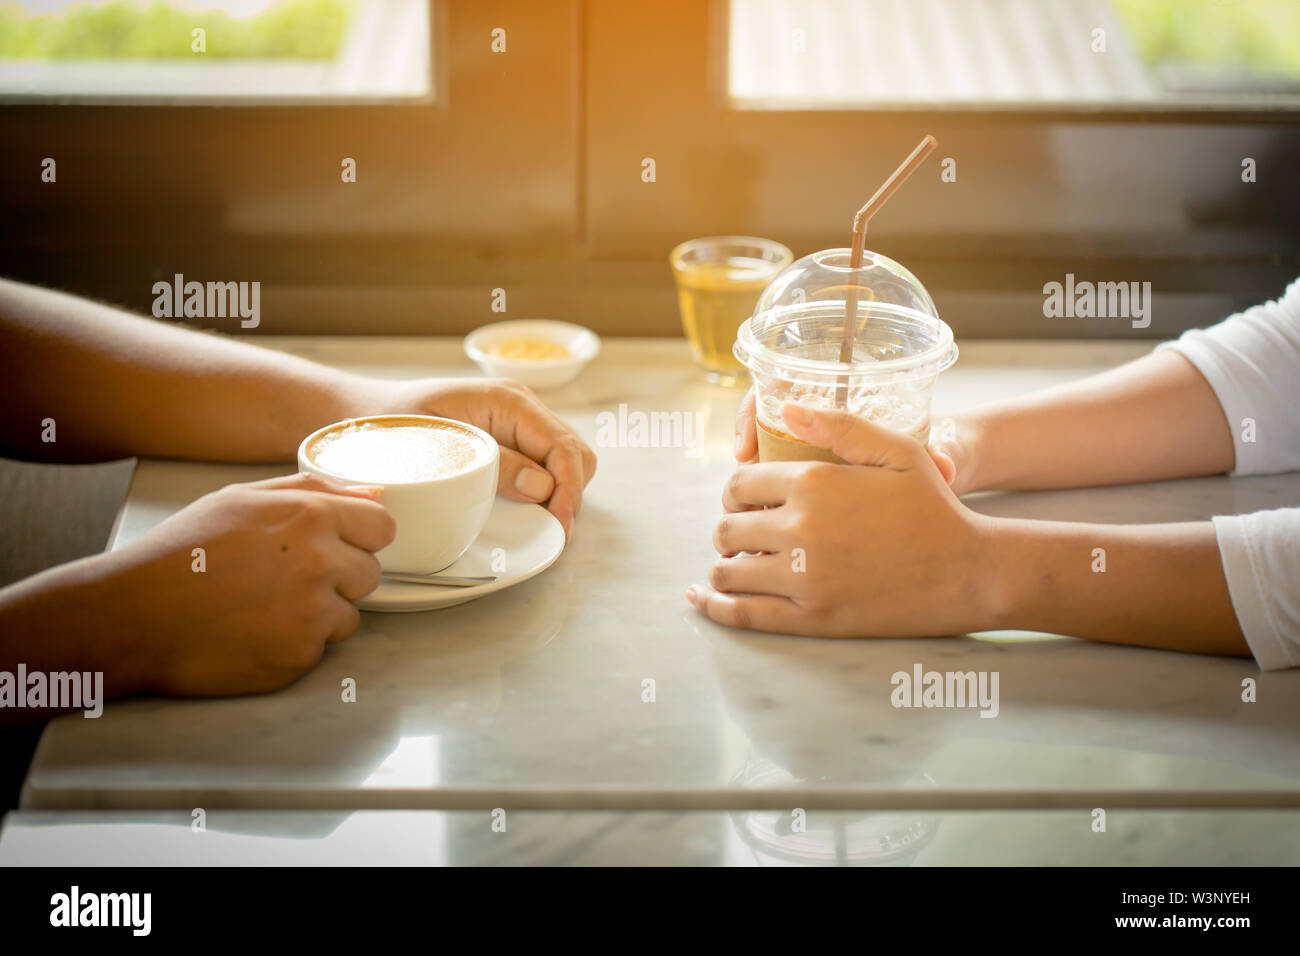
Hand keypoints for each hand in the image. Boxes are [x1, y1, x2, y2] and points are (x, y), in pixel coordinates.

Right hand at [104, 473, 395, 696]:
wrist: (135, 615)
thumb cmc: (183, 553)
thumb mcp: (241, 500)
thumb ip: (312, 490)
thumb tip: (372, 492)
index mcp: (309, 516)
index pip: (383, 527)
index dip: (363, 537)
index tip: (341, 546)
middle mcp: (320, 563)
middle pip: (371, 573)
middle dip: (341, 577)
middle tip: (288, 579)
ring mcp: (312, 614)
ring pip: (350, 615)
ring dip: (320, 614)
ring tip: (265, 607)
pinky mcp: (299, 656)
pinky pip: (321, 648)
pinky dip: (296, 643)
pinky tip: (256, 632)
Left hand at [346, 378, 596, 537]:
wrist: (364, 414)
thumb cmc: (392, 424)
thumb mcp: (438, 446)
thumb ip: (493, 465)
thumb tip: (542, 487)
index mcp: (508, 401)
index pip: (562, 446)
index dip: (568, 489)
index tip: (558, 525)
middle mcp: (522, 407)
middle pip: (576, 454)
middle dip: (570, 493)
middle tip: (549, 530)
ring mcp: (519, 423)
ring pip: (567, 462)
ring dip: (560, 493)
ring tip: (540, 523)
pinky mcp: (511, 440)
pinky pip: (545, 466)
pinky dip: (546, 490)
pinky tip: (527, 509)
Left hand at [690, 402, 997, 636]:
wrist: (970, 572)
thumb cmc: (935, 507)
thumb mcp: (896, 452)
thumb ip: (838, 427)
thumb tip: (785, 410)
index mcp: (815, 483)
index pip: (739, 484)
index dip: (735, 492)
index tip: (745, 500)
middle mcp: (800, 529)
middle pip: (727, 528)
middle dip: (729, 528)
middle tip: (743, 533)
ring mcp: (803, 578)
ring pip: (728, 572)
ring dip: (723, 566)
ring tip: (735, 564)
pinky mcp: (811, 618)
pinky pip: (743, 614)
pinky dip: (714, 608)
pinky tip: (699, 601)